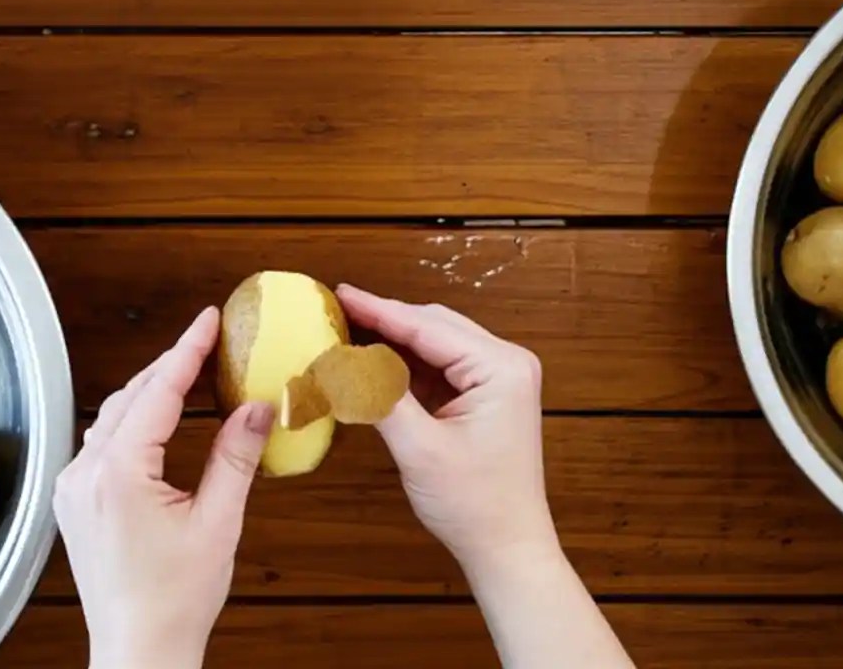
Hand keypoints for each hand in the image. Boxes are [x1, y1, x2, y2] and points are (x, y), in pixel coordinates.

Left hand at [53, 307, 273, 668]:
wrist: (140, 649)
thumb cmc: (174, 600)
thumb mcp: (218, 522)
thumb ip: (235, 457)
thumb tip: (255, 408)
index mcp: (118, 475)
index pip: (157, 392)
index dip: (187, 350)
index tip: (207, 320)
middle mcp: (85, 475)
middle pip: (131, 397)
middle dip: (170, 365)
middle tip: (208, 341)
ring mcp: (74, 488)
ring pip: (113, 417)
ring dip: (150, 391)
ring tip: (189, 373)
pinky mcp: (75, 502)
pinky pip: (102, 442)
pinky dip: (132, 420)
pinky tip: (156, 418)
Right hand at [335, 284, 555, 569]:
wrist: (506, 548)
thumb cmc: (475, 505)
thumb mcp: (418, 448)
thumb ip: (378, 397)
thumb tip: (339, 362)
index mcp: (501, 368)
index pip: (428, 328)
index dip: (379, 310)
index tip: (340, 294)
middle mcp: (506, 364)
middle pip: (433, 328)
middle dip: (384, 320)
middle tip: (336, 310)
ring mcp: (497, 380)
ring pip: (433, 346)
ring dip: (392, 343)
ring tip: (346, 332)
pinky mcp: (483, 397)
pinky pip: (437, 369)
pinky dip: (403, 366)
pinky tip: (371, 362)